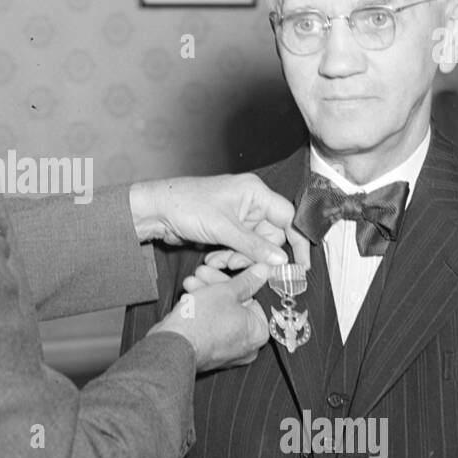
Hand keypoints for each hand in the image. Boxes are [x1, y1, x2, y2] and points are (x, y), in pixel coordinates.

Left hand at [130, 173, 311, 268]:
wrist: (156, 210)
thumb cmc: (186, 205)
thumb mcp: (223, 228)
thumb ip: (254, 246)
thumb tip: (281, 260)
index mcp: (255, 193)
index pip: (288, 218)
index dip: (297, 241)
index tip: (301, 264)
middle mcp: (250, 203)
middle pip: (271, 237)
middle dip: (256, 255)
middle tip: (239, 264)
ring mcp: (238, 217)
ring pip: (254, 247)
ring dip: (239, 258)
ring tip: (219, 260)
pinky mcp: (226, 229)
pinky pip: (238, 249)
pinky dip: (229, 257)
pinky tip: (212, 258)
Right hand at [150, 264, 269, 372]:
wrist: (173, 347)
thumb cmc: (202, 321)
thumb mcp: (226, 291)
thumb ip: (247, 280)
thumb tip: (264, 271)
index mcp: (259, 331)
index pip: (254, 297)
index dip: (237, 279)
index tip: (228, 268)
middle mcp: (248, 345)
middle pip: (236, 305)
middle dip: (216, 286)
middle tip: (203, 273)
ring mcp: (230, 352)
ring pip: (221, 315)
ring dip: (206, 295)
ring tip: (190, 283)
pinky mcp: (212, 353)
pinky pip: (212, 327)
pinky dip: (203, 313)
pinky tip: (189, 298)